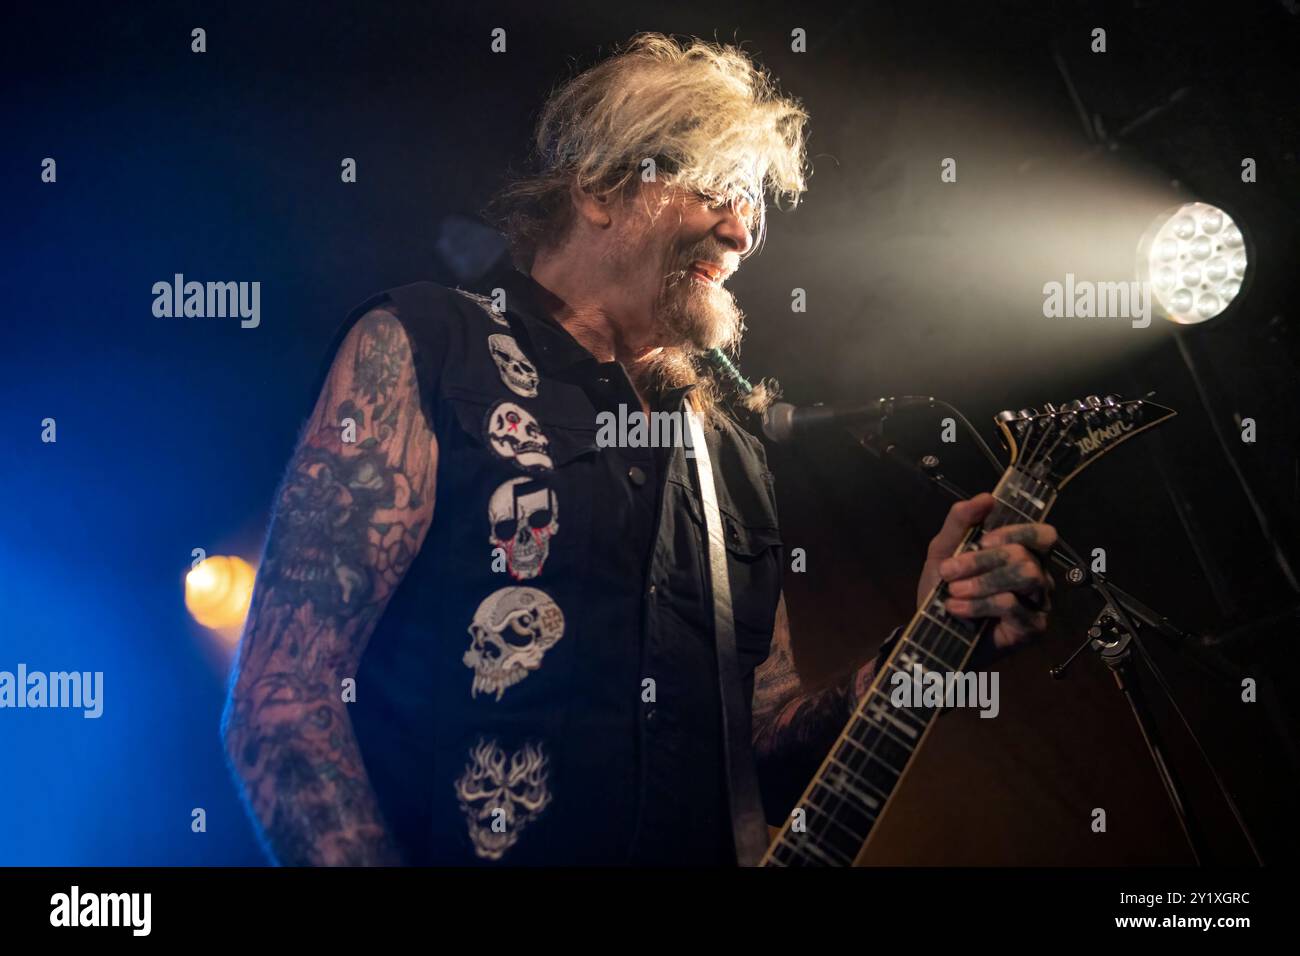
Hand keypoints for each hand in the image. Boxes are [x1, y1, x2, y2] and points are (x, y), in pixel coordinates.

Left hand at [916, 493, 1056, 651]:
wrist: (934, 632)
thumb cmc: (945, 589)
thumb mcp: (944, 551)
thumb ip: (961, 521)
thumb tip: (986, 497)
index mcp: (1023, 554)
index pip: (1043, 535)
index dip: (1017, 532)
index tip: (982, 541)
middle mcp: (1038, 576)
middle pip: (1026, 557)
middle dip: (982, 561)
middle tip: (949, 571)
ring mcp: (1039, 604)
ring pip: (1026, 577)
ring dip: (982, 582)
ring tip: (953, 591)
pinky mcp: (1032, 628)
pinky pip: (1014, 606)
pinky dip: (979, 604)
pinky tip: (957, 608)